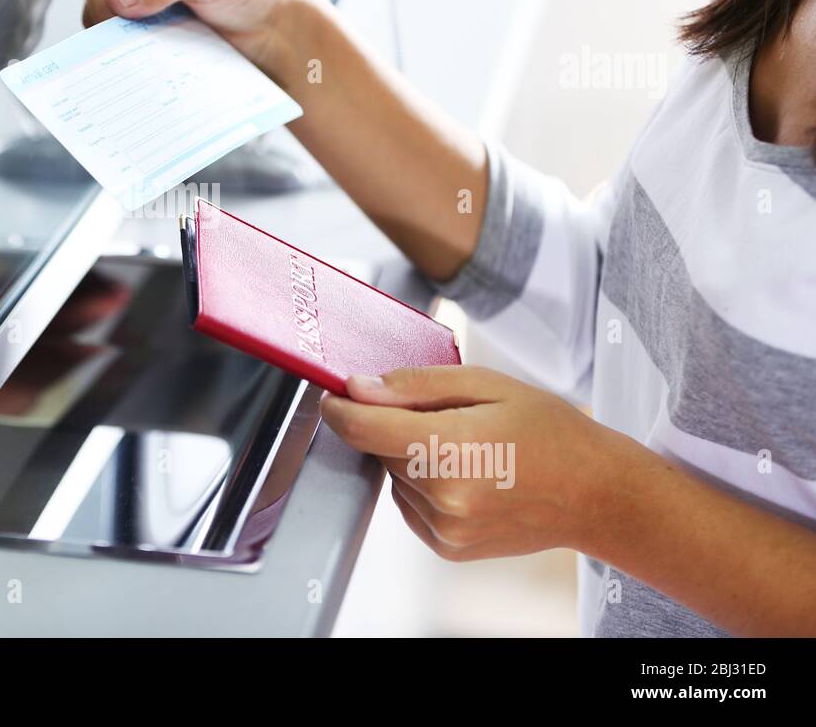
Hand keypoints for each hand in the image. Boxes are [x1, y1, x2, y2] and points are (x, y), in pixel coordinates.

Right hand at [81, 0, 298, 76]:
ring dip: (122, 44)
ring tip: (154, 52)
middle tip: (142, 46)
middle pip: (94, 2)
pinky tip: (153, 61)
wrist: (274, 22)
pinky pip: (121, 42)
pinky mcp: (144, 22)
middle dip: (111, 27)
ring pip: (104, 27)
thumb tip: (115, 0)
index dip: (104, 5)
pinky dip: (132, 54)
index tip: (123, 31)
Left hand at [320, 366, 624, 560]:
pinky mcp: (448, 547)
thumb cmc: (550, 432)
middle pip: (380, 448)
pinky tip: (465, 473)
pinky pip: (409, 504)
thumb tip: (361, 388)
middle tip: (446, 414)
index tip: (335, 393)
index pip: (362, 428)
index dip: (340, 406)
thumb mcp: (487, 384)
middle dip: (395, 424)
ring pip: (394, 476)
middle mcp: (443, 496)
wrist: (596, 494)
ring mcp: (445, 528)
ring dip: (410, 457)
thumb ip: (416, 385)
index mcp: (451, 449)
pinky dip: (423, 484)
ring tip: (466, 447)